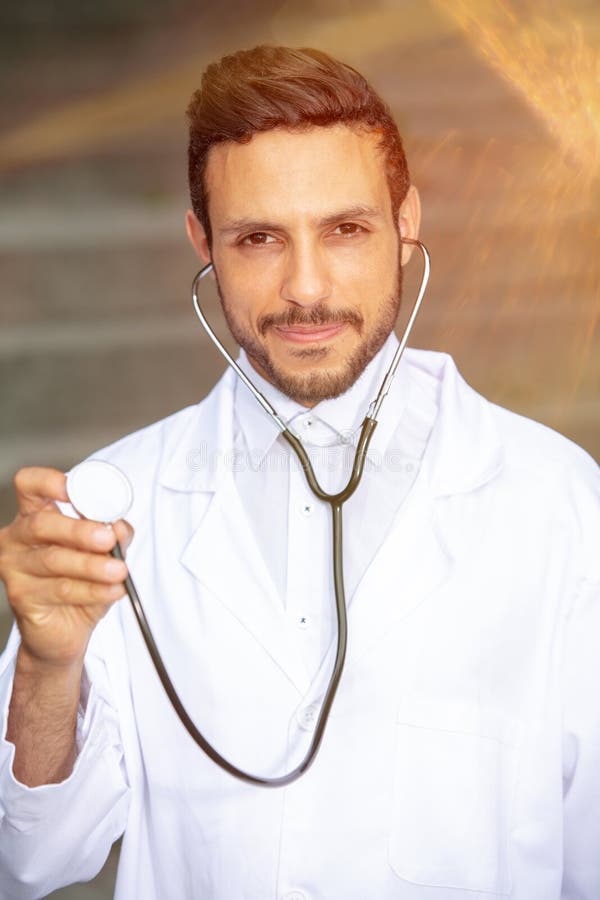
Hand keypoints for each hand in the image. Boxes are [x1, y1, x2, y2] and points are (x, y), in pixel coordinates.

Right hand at [0, 466, 133, 668]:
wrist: (66, 630)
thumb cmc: (81, 581)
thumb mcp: (104, 552)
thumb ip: (113, 534)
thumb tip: (118, 526)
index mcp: (35, 514)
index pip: (30, 485)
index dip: (49, 482)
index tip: (75, 491)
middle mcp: (18, 537)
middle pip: (42, 523)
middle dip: (78, 530)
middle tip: (107, 540)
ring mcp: (15, 567)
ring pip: (54, 560)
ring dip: (92, 565)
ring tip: (120, 571)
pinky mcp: (21, 596)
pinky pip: (60, 590)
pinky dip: (93, 590)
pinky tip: (114, 590)